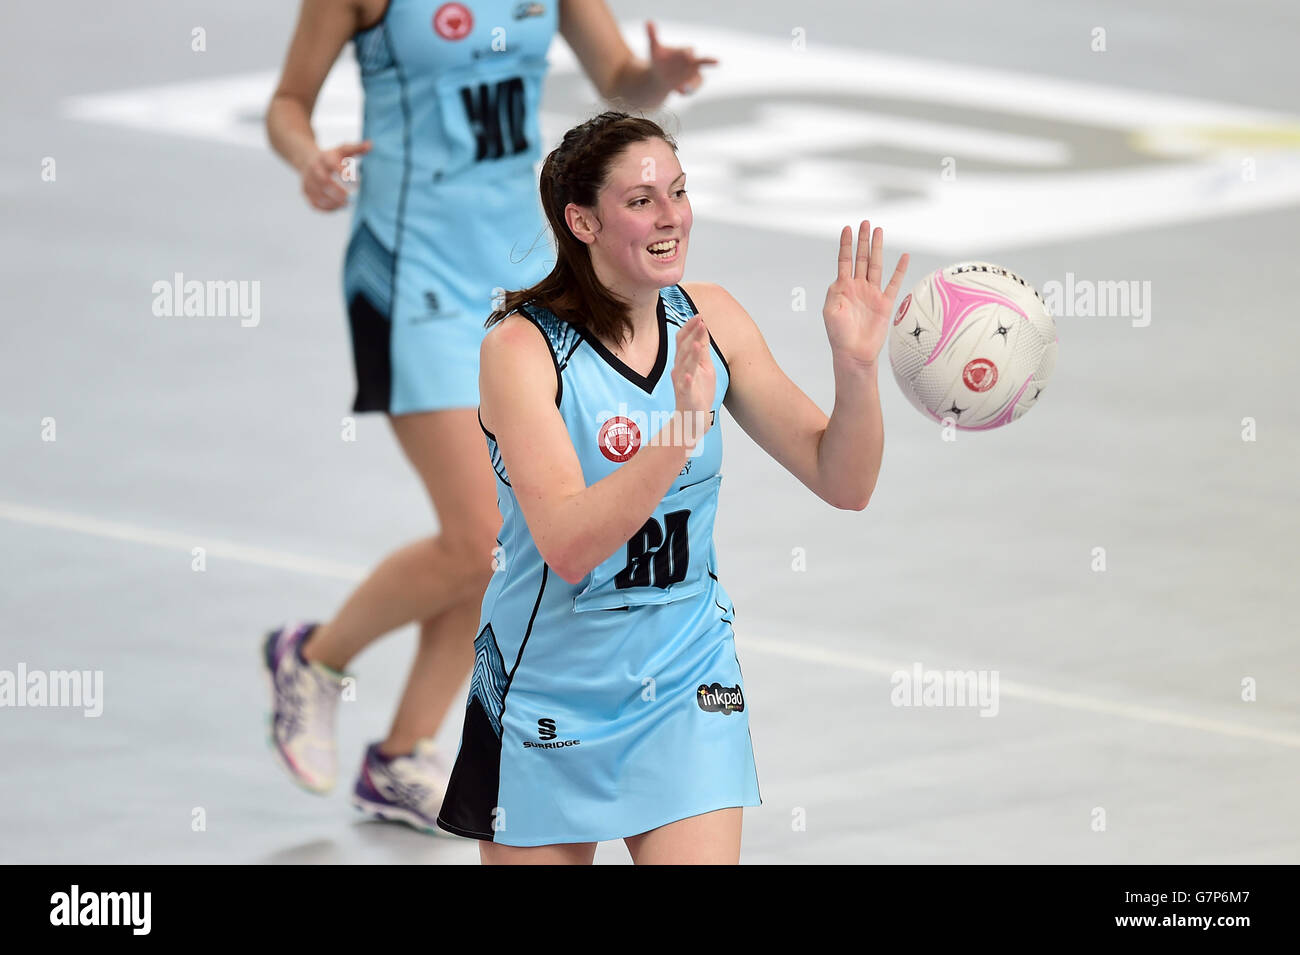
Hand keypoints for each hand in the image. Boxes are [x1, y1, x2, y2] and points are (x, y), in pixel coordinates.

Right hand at [301, 140, 370, 210]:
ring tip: (346, 205)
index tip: (356, 183)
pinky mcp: (305, 192)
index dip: (344, 174)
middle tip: (350, 198)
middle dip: (337, 191)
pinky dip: (326, 208)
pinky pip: (314, 203)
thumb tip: (371, 145)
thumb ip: (356, 148)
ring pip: (317, 194)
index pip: (332, 164)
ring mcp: (308, 181)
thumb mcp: (342, 150)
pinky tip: (337, 208)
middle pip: (323, 181)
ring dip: (332, 202)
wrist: (307, 159)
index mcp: (324, 157)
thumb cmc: (331, 156)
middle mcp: (313, 168)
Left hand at [646, 21, 717, 94]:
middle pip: (702, 62)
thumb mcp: (655, 49)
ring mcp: (694, 74)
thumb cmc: (659, 60)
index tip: (688, 54)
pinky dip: (687, 91)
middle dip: (704, 63)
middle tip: (711, 63)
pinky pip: (694, 89)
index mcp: (686, 51)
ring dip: (693, 85)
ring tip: (683, 89)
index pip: (689, 50)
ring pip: (699, 79)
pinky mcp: (692, 85)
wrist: (659, 76)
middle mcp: (693, 62)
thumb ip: (653, 35)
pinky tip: (677, 91)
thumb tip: (648, 21)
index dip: (689, 52)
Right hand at [671, 314, 714, 447]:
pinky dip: (686, 381)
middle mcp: (680, 369)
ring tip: (698, 343)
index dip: (690, 328)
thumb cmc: (698, 391)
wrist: (693, 417)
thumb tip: (703, 328)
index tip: (699, 316)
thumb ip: (702, 349)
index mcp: (684, 361)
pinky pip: (684, 388)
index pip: (683, 340)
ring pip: (685, 366)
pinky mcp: (685, 396)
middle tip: (700, 322)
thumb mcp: (704, 366)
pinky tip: (689, 375)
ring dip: (691, 355)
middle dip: (692, 335)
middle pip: (684, 349)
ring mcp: (681, 383)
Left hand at [822, 221, 909, 368]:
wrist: (854, 354)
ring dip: (877, 248)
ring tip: (879, 231)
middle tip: (866, 223)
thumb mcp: (830, 312)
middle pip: (861, 258)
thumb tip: (840, 279)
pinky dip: (899, 269)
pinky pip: (894, 283)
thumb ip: (834, 293)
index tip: (847, 229)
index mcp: (843, 288)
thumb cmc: (839, 335)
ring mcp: (872, 294)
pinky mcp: (884, 303)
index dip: (846, 244)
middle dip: (863, 240)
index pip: (845, 260)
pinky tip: (903, 256)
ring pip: (876, 265)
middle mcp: (858, 288)